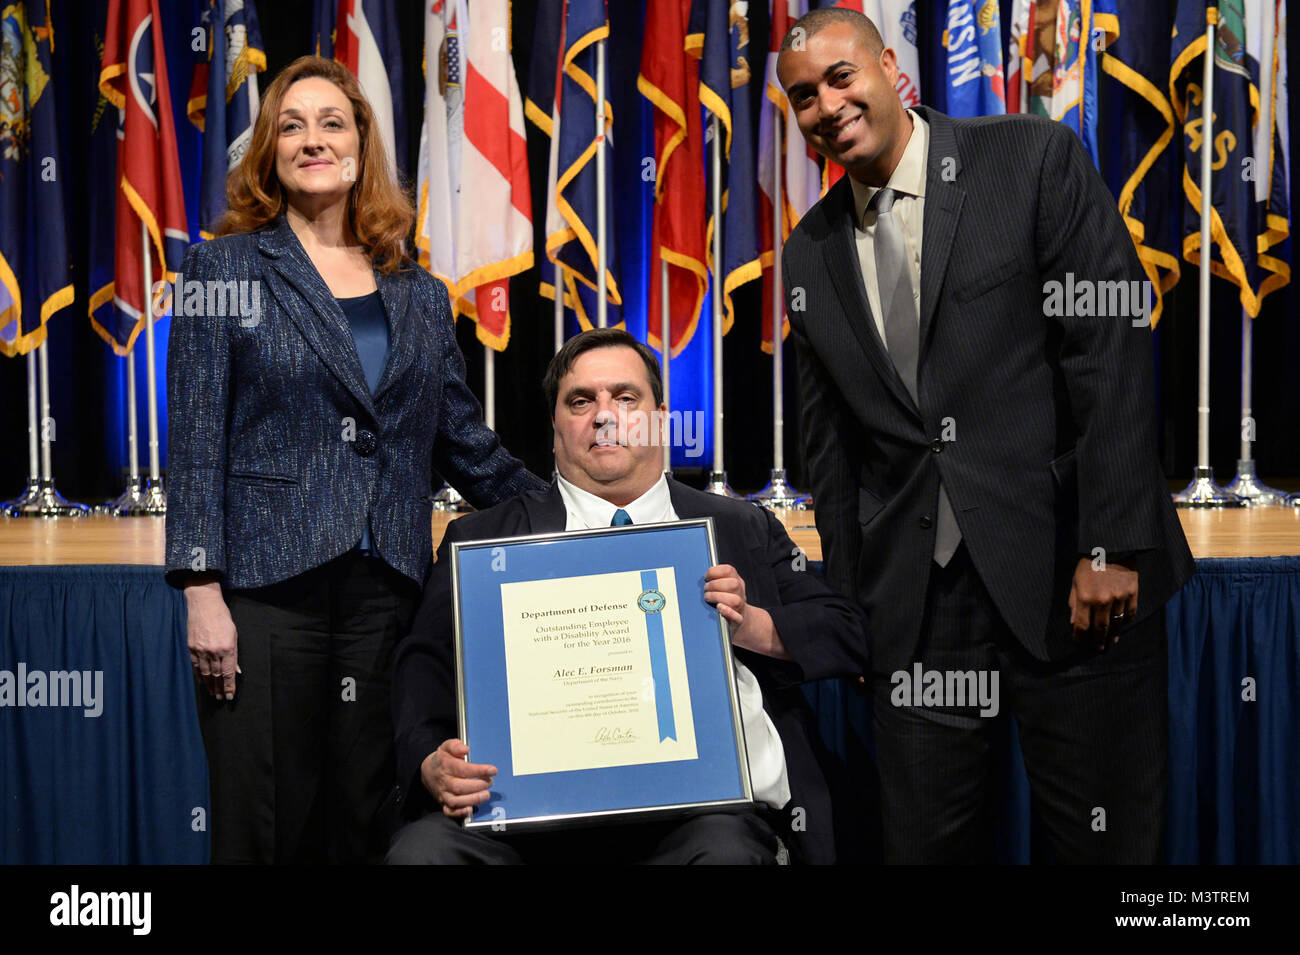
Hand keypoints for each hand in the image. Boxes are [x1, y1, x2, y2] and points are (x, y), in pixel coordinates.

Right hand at [185, 580, 238, 699]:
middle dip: (219, 689)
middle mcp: (213, 651)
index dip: (229, 686)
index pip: (228, 673)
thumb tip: (236, 671)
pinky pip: (195, 666)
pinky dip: (199, 676)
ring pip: (205, 673)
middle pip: (216, 676)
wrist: (204, 605)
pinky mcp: (191, 648)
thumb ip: (234, 655)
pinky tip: (202, 682)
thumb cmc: (222, 618)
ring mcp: (200, 650)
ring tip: (212, 694)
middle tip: (220, 698)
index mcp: (227, 648)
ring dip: (209, 685)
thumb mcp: (234, 635)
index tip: (229, 696)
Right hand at [422, 739, 496, 818]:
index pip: (463, 769)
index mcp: (445, 765)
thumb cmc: (442, 759)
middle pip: (459, 787)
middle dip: (477, 786)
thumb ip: (455, 745)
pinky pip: (449, 811)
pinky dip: (459, 812)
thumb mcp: (446, 746)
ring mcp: (443, 793)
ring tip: (486, 795)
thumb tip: (465, 749)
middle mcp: (444, 781)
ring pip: (456, 801)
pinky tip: (470, 809)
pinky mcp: (443, 802)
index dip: (479, 770)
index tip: (492, 770)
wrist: (428, 771)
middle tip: (490, 782)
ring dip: (472, 799)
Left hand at [703, 564, 788, 659]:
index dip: (714, 572)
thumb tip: (699, 576)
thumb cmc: (727, 602)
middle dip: (715, 585)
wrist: (741, 621)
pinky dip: (728, 612)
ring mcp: (740, 607)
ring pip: (735, 600)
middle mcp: (740, 593)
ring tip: (708, 598)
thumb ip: (716, 580)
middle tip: (706, 589)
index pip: (729, 570)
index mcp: (737, 581)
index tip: (706, 577)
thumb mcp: (725, 588)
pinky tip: (719, 607)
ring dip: (718, 597)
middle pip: (733, 584)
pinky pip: (737, 617)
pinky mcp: (738, 621)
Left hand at [1068, 557, 1137, 650]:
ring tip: (1110, 642)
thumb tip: (1073, 622)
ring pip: (1117, 623)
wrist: (1111, 547)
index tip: (1079, 642)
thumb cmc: (1088, 563)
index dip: (1080, 636)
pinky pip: (1130, 613)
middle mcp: (1102, 600)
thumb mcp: (1075, 581)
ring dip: (1113, 635)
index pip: (1082, 625)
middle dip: (1097, 640)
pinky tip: (1122, 626)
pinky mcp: (1132, 593)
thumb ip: (1073, 602)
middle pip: (1100, 628)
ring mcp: (1119, 598)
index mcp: (1085, 597)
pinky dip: (1126, 621)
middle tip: (1097, 648)